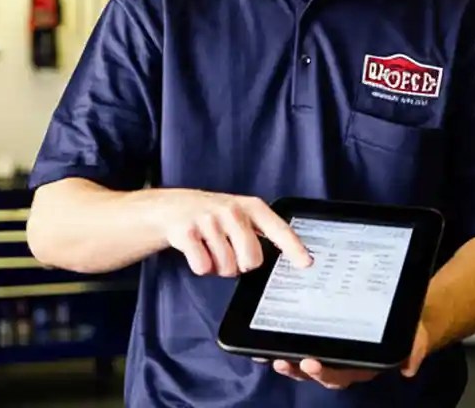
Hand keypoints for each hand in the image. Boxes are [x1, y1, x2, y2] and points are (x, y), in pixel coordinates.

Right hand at [157, 189, 312, 276]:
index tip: (306, 263)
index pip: (278, 229)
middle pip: (252, 259)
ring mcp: (208, 220)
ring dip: (218, 266)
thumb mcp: (238, 215)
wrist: (168, 207)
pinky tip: (195, 250)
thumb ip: (260, 232)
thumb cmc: (211, 216)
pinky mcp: (186, 232)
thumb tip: (285, 257)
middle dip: (242, 265)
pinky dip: (200, 267)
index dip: (294, 248)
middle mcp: (231, 210)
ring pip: (226, 267)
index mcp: (250, 207)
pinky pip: (203, 267)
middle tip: (230, 253)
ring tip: (210, 249)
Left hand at [263, 320, 430, 388]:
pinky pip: (295, 346)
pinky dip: (278, 346)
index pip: (340, 374)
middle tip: (283, 361)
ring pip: (301, 364)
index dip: (324, 372)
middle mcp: (340, 364)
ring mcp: (326, 354)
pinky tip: (261, 344)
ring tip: (268, 356)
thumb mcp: (414, 337)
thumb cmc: (404, 328)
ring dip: (285, 362)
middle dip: (297, 368)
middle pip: (314, 372)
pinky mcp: (315, 339)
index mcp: (360, 366)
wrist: (401, 316)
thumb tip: (409, 368)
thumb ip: (413, 350)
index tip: (310, 363)